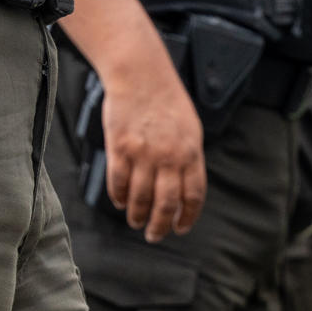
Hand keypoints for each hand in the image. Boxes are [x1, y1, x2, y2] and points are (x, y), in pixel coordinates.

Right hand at [100, 63, 205, 240]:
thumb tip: (185, 191)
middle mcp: (169, 157)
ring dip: (137, 215)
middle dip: (160, 226)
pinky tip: (120, 202)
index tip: (180, 228)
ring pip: (140, 197)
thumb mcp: (191, 130)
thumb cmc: (167, 101)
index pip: (193, 196)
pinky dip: (118, 197)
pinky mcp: (119, 147)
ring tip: (135, 221)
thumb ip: (189, 159)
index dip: (187, 217)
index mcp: (191, 153)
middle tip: (154, 236)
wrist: (140, 74)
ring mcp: (143, 153)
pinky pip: (118, 182)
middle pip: (166, 204)